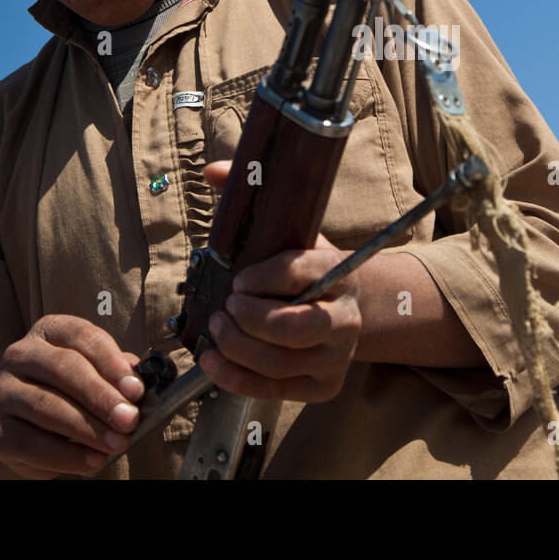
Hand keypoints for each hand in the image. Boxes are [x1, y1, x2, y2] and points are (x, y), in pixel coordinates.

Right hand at [0, 314, 145, 477]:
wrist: (30, 433)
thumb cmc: (74, 396)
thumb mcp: (99, 377)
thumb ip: (122, 375)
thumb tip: (149, 382)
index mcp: (50, 331)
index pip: (82, 337)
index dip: (111, 362)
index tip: (136, 389)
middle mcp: (21, 354)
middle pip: (64, 368)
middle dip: (101, 396)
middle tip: (130, 419)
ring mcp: (3, 391)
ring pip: (47, 406)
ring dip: (89, 428)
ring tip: (118, 444)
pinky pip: (32, 443)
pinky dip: (68, 455)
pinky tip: (94, 461)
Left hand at [198, 160, 362, 401]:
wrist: (345, 311)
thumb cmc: (307, 272)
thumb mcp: (291, 233)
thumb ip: (253, 199)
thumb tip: (212, 169)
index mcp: (340, 271)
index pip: (302, 272)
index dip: (264, 277)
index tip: (240, 279)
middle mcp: (346, 317)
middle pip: (293, 327)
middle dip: (248, 319)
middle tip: (226, 307)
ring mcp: (336, 357)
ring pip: (278, 362)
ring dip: (236, 346)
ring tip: (216, 329)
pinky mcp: (322, 387)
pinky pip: (272, 390)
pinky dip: (235, 377)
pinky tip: (213, 359)